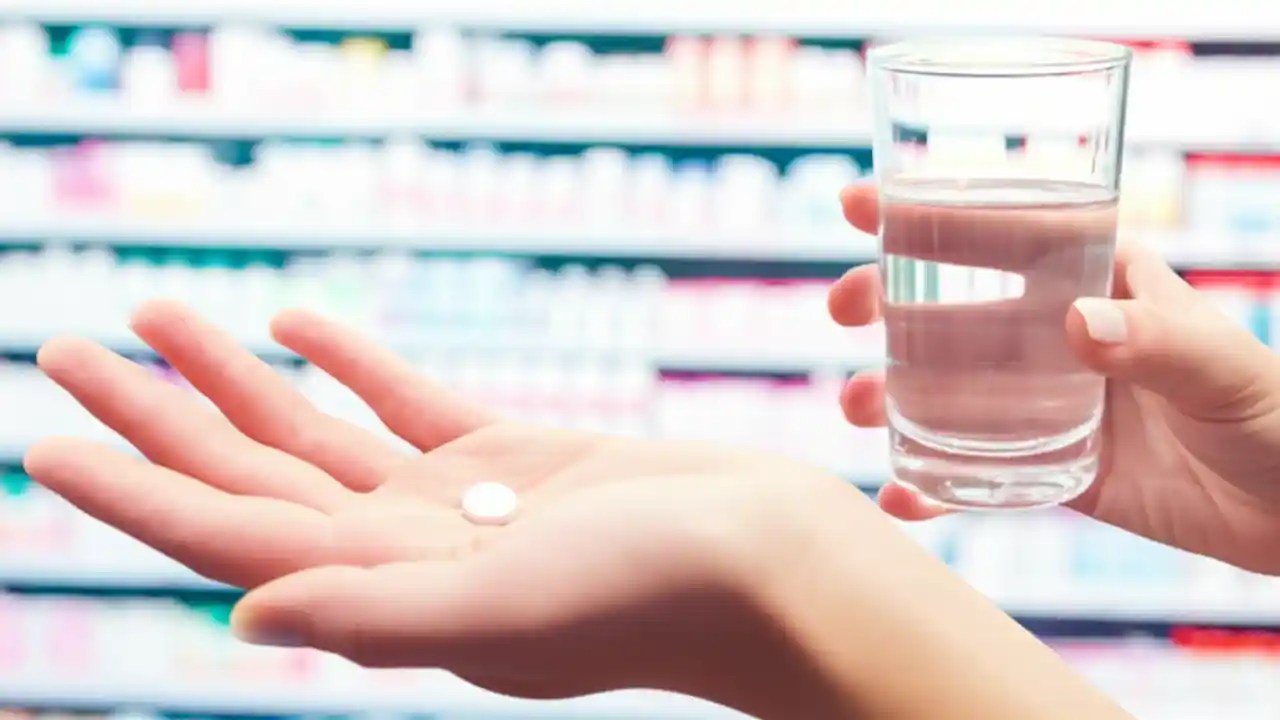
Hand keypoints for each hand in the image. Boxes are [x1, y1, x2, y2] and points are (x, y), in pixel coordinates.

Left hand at [24, 301, 891, 715]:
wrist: (764, 561)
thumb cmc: (652, 595)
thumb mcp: (505, 612)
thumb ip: (372, 617)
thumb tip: (239, 619)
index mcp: (388, 596)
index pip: (228, 538)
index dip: (136, 492)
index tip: (49, 440)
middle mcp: (403, 555)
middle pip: (251, 476)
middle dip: (160, 416)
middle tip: (72, 346)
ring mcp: (453, 505)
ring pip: (316, 434)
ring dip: (236, 380)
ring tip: (162, 316)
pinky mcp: (509, 459)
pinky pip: (404, 405)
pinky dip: (347, 364)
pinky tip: (297, 324)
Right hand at [832, 184, 1279, 574]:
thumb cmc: (1276, 415)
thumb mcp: (1225, 368)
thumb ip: (1158, 341)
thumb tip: (1077, 323)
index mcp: (1100, 282)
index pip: (1007, 232)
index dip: (930, 213)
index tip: (861, 205)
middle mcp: (1059, 334)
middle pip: (955, 306)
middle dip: (887, 299)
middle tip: (845, 308)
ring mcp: (1049, 403)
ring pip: (949, 390)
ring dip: (892, 392)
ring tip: (857, 407)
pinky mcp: (1051, 468)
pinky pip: (977, 474)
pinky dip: (934, 485)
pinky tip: (900, 494)